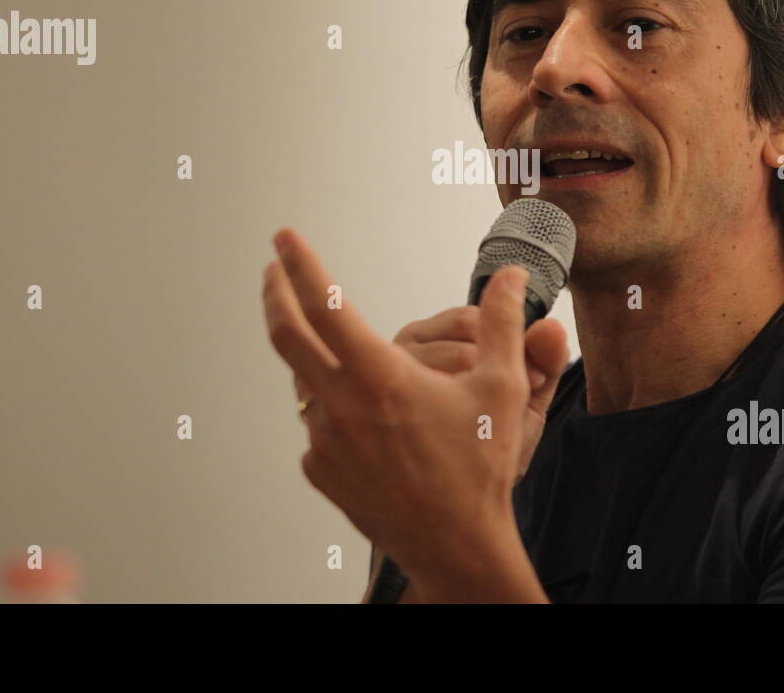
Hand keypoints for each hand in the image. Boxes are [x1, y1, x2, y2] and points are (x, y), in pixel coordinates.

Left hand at [262, 227, 548, 595]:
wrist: (456, 544)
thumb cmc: (479, 469)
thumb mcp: (502, 388)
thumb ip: (503, 323)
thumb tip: (510, 278)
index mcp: (381, 378)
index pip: (325, 305)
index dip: (302, 264)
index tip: (286, 238)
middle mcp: (341, 407)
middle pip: (287, 336)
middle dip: (275, 294)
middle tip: (273, 269)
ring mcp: (325, 442)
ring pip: (305, 382)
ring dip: (313, 356)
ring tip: (335, 346)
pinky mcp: (322, 471)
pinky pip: (318, 424)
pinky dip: (332, 406)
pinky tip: (364, 415)